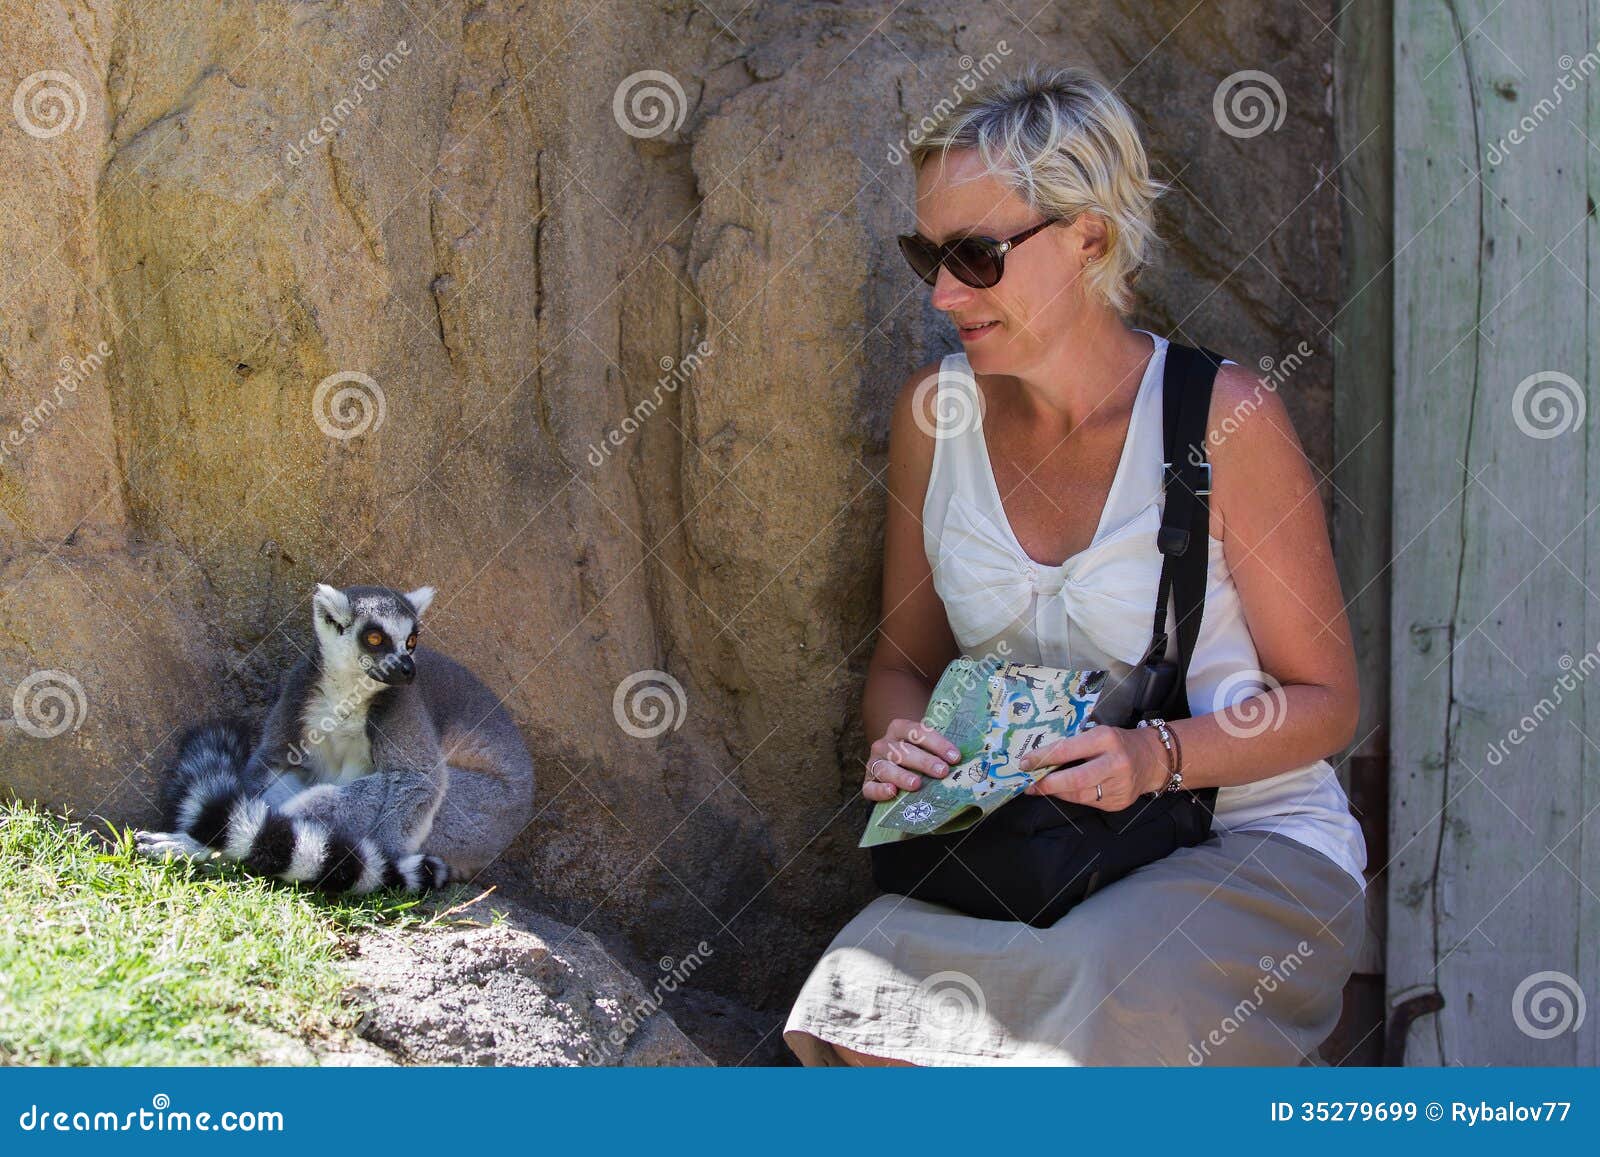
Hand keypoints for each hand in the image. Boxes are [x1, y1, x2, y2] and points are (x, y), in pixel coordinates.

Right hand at [861, 718, 961, 802]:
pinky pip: (870, 788)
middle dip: (924, 761)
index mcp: (900, 728)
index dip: (938, 744)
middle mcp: (884, 744)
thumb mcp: (926, 747)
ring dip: (902, 776)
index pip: (918, 732)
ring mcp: (875, 763)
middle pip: (903, 751)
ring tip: (917, 784)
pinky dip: (879, 790)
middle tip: (942, 771)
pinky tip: (892, 792)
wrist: (894, 765)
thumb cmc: (918, 756)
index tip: (955, 757)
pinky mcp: (868, 783)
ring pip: (885, 768)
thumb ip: (940, 751)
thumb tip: (967, 762)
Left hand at [1018, 724, 1167, 809]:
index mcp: (1105, 739)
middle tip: (1029, 785)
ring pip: (1079, 795)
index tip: (1024, 763)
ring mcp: (1120, 785)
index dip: (1043, 758)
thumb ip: (1074, 746)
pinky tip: (1067, 791)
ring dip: (1057, 792)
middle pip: (1074, 779)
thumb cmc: (1117, 743)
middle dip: (1048, 784)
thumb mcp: (1098, 734)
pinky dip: (1074, 797)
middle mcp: (1115, 763)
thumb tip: (1040, 760)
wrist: (1152, 758)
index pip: (1068, 750)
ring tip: (1044, 787)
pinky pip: (1089, 802)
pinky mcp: (1120, 801)